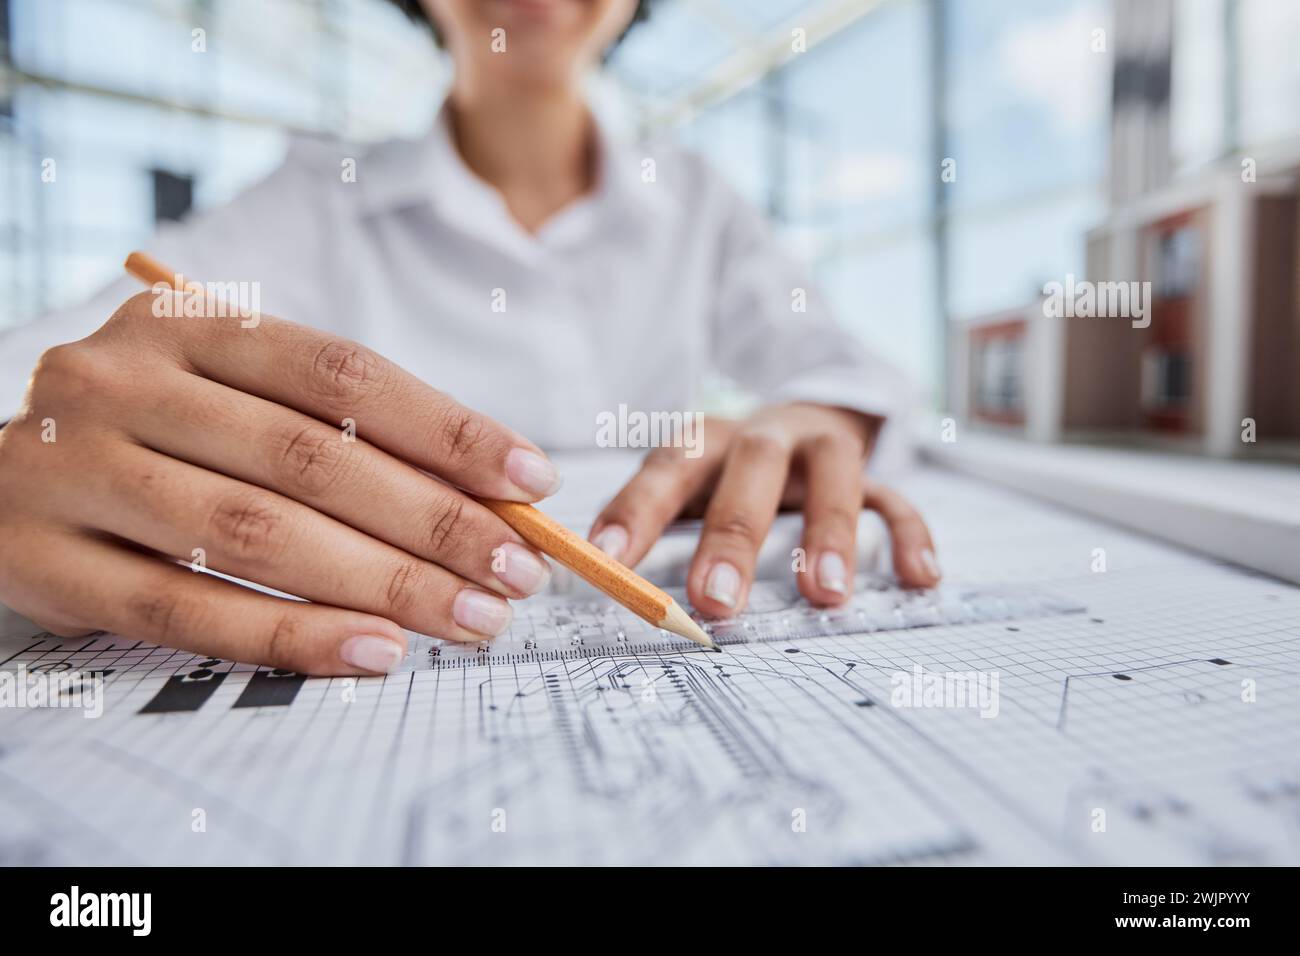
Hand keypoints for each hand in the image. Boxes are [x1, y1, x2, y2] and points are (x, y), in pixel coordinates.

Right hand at [0, 291, 561, 674]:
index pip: (341, 372)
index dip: (445, 428)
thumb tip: (484, 493)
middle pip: (310, 457)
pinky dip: (293, 637)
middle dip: (433, 521)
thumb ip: (335, 431)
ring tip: (472, 617)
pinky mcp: (44, 563)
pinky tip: (376, 652)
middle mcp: (122, 383)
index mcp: (184, 325)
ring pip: (257, 535)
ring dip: (383, 584)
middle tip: (517, 570)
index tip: (531, 478)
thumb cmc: (152, 437)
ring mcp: (73, 470)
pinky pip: (188, 612)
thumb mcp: (230, 400)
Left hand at [588, 403, 938, 616]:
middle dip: (733, 536)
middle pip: (751, 470)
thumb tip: (585, 580)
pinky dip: (910, 534)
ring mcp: (820, 450)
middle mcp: (763, 438)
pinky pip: (896, 497)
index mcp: (704, 442)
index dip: (635, 512)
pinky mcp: (869, 470)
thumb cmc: (723, 477)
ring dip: (827, 534)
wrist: (798, 423)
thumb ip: (650, 527)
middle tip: (716, 602)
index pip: (665, 469)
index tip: (609, 561)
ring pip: (833, 476)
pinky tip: (920, 579)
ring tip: (823, 597)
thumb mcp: (684, 488)